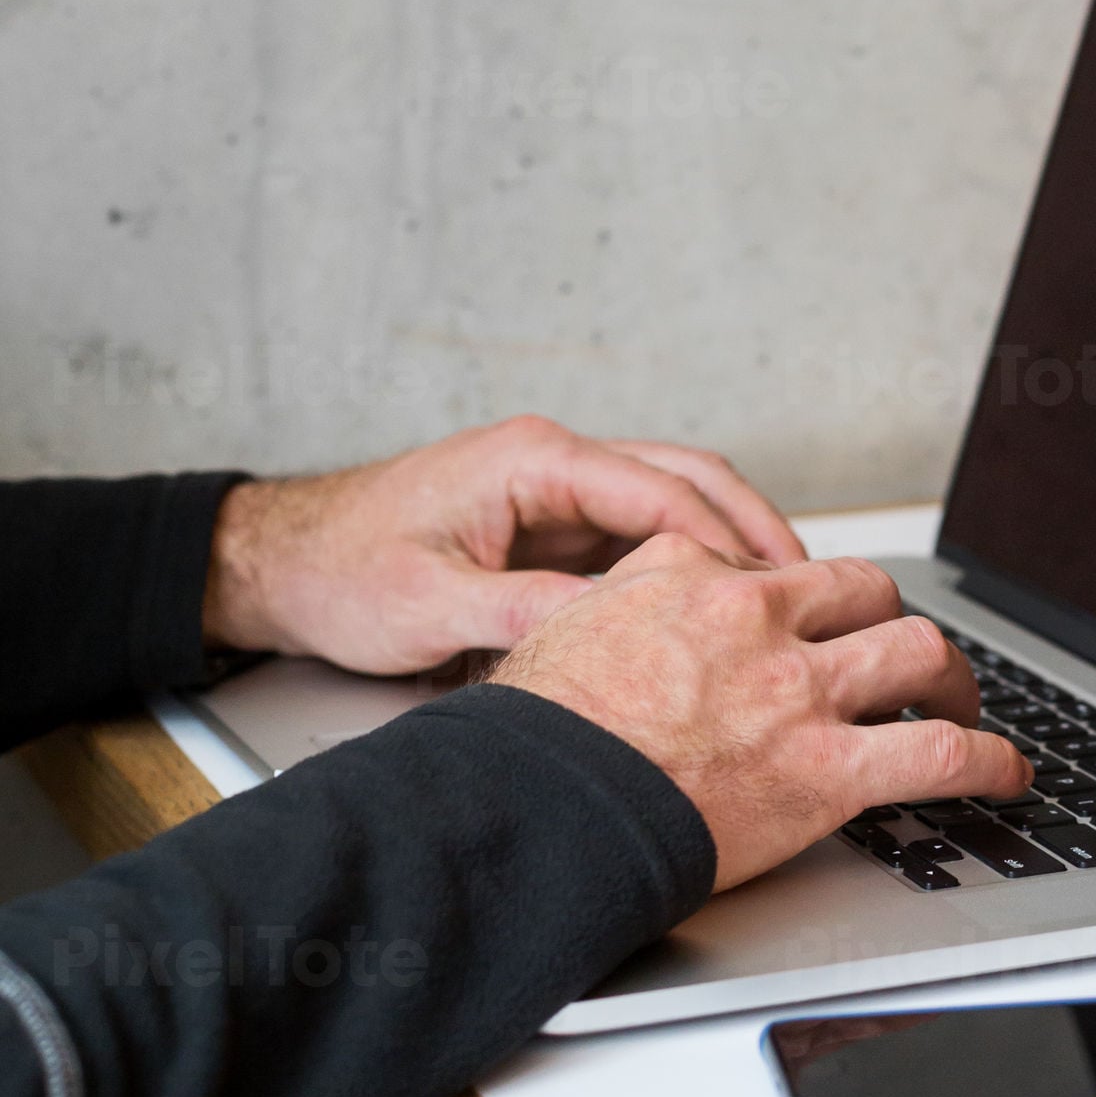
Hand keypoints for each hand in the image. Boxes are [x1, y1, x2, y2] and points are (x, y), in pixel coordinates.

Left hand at [203, 416, 804, 675]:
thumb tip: (611, 637)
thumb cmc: (342, 569)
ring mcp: (559, 494)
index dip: (724, 544)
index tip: (770, 592)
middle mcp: (556, 463)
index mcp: (535, 459)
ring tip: (785, 601)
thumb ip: (524, 614)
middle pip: (688, 480)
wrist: (285, 564)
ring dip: (730, 548)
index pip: (659, 491)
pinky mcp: (554, 530)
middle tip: (810, 586)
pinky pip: (642, 540)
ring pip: (674, 505)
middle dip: (755, 530)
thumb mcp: (430, 603)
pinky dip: (688, 570)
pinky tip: (716, 614)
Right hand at [491, 537, 1030, 887]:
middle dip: (892, 624)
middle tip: (906, 659)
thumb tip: (648, 592)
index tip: (818, 631)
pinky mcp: (828, 772)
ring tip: (963, 703)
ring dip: (954, 678)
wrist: (530, 811)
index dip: (805, 605)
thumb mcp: (566, 624)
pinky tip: (1008, 775)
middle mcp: (759, 621)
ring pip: (920, 651)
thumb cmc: (534, 737)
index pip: (777, 570)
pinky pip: (941, 753)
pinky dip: (991, 760)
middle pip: (866, 593)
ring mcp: (799, 694)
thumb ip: (627, 596)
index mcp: (693, 578)